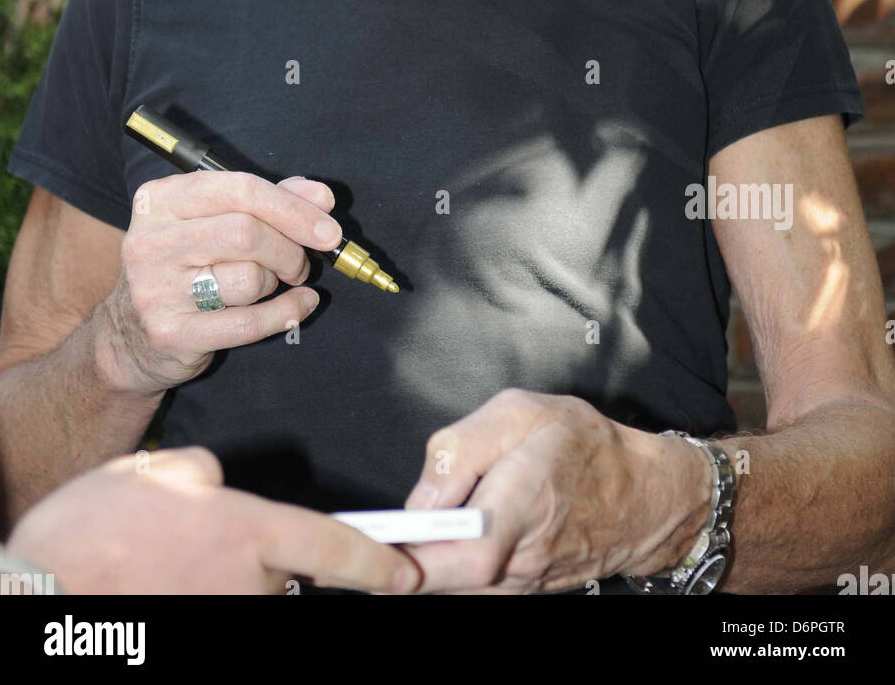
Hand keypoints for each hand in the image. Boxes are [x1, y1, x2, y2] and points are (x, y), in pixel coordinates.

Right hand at [7, 446, 421, 594]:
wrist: (42, 587)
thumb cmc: (95, 527)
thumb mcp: (163, 471)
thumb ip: (208, 476)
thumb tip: (218, 487)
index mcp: (248, 531)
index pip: (334, 550)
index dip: (377, 564)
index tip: (405, 573)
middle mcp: (249, 584)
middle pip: (285, 577)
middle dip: (262, 564)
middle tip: (201, 551)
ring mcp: (224, 616)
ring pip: (247, 597)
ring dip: (222, 581)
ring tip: (163, 563)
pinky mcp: (198, 630)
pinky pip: (215, 606)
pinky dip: (199, 591)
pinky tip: (160, 579)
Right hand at [95, 172, 341, 394]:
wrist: (131, 334)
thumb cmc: (187, 264)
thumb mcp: (217, 219)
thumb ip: (271, 201)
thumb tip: (323, 198)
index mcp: (161, 199)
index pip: (241, 189)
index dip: (293, 208)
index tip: (327, 227)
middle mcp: (150, 240)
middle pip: (247, 232)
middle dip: (289, 249)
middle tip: (300, 263)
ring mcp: (155, 288)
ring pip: (249, 278)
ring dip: (276, 282)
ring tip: (269, 283)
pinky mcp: (170, 333)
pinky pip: (248, 324)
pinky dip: (285, 313)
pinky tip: (299, 306)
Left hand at [402, 389, 711, 593]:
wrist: (640, 498)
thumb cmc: (583, 446)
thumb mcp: (522, 411)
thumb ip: (462, 445)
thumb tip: (422, 496)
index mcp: (526, 498)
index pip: (471, 549)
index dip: (419, 554)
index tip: (379, 542)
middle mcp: (523, 554)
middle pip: (446, 576)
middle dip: (399, 558)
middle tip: (361, 539)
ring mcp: (522, 582)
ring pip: (452, 584)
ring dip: (419, 562)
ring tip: (393, 534)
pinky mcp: (518, 591)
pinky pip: (467, 585)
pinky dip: (442, 566)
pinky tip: (433, 539)